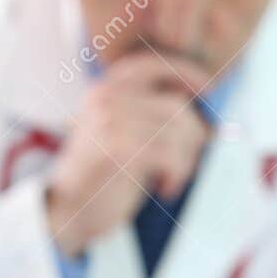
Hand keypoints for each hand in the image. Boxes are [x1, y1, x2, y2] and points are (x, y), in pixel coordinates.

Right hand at [44, 52, 211, 256]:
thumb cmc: (103, 177)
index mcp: (105, 90)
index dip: (184, 72)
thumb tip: (207, 118)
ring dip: (185, 162)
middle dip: (193, 137)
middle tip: (184, 165)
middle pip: (176, 105)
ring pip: (180, 130)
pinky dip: (177, 175)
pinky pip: (172, 154)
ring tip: (170, 180)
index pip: (152, 65)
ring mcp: (110, 120)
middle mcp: (105, 98)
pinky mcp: (117, 147)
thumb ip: (153, 118)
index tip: (208, 90)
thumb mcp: (126, 137)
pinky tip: (164, 188)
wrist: (68, 212)